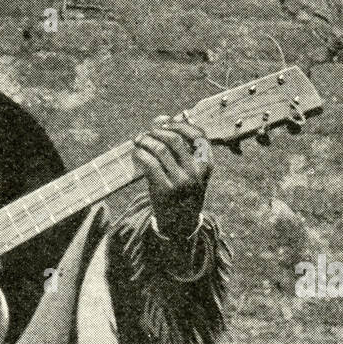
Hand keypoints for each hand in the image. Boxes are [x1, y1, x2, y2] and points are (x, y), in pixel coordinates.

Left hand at [134, 116, 211, 239]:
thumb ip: (178, 145)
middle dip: (157, 131)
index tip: (165, 124)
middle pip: (175, 138)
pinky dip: (140, 154)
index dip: (179, 123)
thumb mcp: (188, 170)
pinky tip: (136, 153)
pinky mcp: (165, 190)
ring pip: (160, 149)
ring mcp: (181, 181)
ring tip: (138, 140)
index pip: (198, 133)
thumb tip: (161, 118)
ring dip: (145, 141)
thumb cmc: (182, 191)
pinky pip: (149, 163)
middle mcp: (196, 171)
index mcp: (207, 163)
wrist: (180, 225)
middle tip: (146, 133)